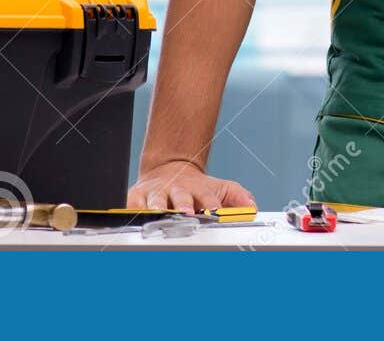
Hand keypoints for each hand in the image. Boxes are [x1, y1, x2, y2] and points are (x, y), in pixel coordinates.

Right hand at [126, 158, 255, 213]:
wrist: (170, 169)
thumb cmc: (196, 187)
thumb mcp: (221, 188)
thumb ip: (238, 197)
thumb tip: (252, 208)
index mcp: (199, 190)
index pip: (209, 199)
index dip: (213, 206)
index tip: (216, 213)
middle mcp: (177, 190)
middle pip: (181, 198)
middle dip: (184, 205)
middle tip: (187, 213)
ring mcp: (156, 193)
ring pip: (154, 201)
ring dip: (157, 208)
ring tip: (159, 213)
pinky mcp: (136, 196)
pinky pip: (131, 204)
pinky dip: (131, 209)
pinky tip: (131, 215)